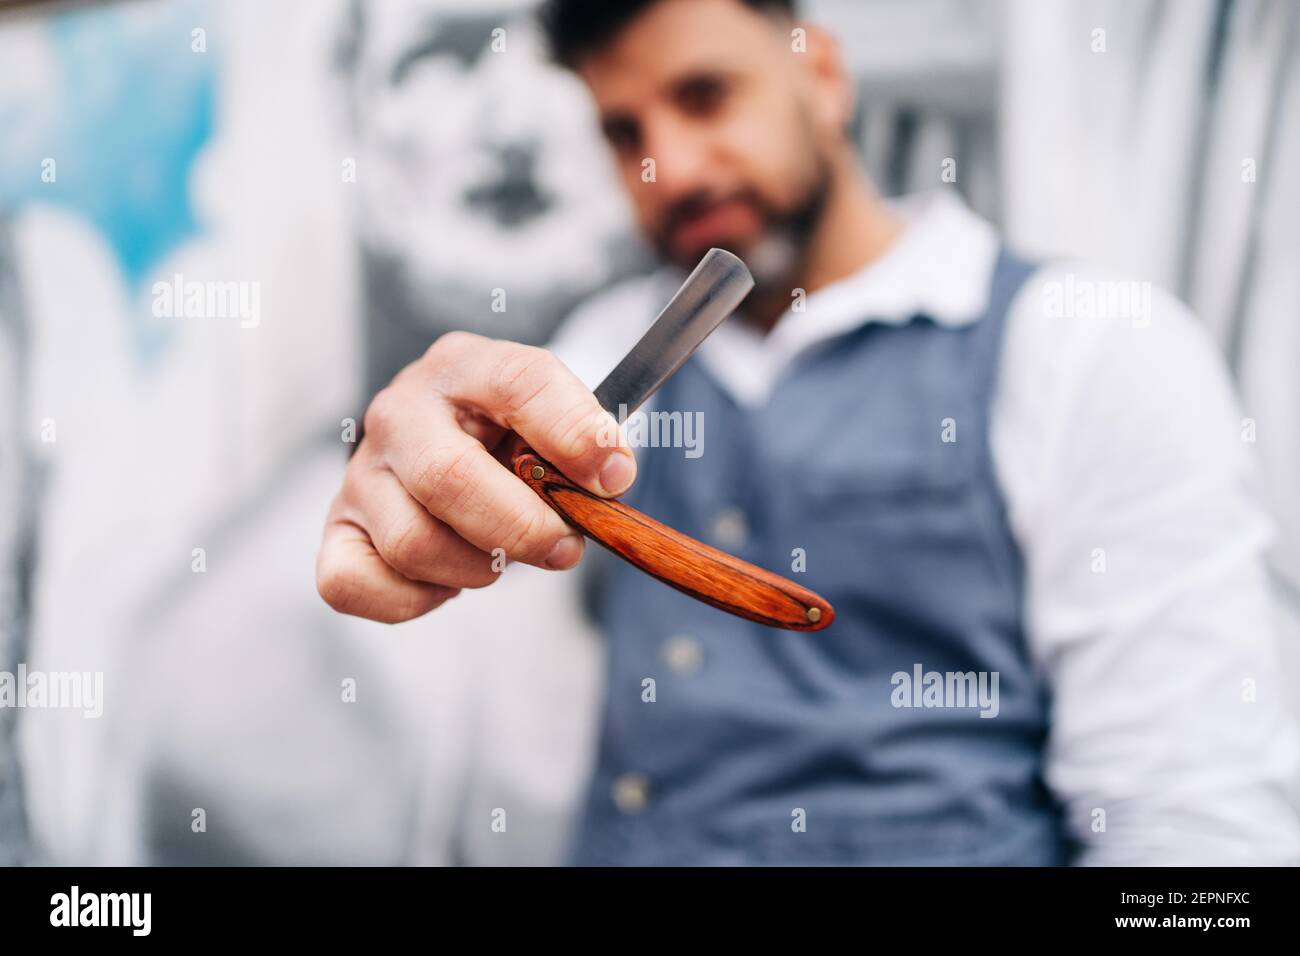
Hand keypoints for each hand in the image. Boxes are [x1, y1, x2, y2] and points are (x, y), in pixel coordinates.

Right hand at [316, 332, 636, 622]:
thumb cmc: (510, 436)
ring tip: (502, 556)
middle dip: (523, 528)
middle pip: (450, 478)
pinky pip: (354, 584)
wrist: (451, 444)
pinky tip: (447, 577)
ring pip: (413, 543)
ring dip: (478, 568)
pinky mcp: (337, 531)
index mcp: (464, 366)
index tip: (613, 479)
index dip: (574, 434)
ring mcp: (361, 472)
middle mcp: (400, 412)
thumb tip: (609, 476)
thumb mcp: (555, 418)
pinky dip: (413, 599)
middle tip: (564, 546)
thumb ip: (587, 439)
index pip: (520, 382)